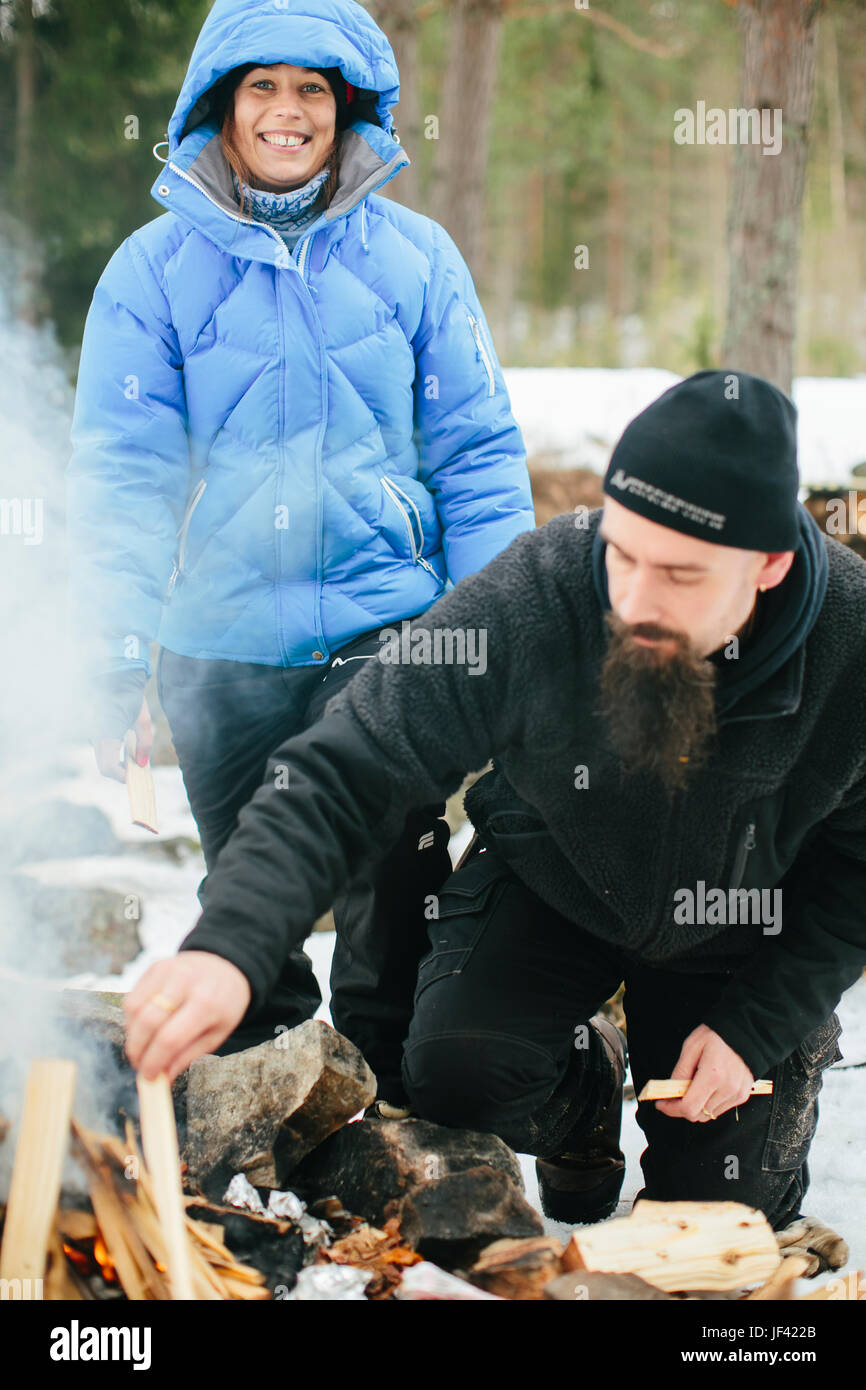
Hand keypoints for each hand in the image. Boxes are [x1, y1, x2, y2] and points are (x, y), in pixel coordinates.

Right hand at [94, 697, 152, 781]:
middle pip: (103, 765)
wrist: (116, 676)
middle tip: (135, 766)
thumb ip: (144, 743)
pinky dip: (110, 752)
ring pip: (100, 757)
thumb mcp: (143, 720)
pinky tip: (123, 743)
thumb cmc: (130, 696)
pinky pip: (99, 748)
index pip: (108, 767)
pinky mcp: (92, 729)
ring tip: (131, 754)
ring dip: (114, 761)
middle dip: (119, 770)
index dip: (122, 776)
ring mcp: (91, 733)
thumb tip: (143, 764)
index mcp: (106, 735)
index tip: (134, 774)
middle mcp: (94, 736)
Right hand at [125, 951, 251, 1081]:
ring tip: (142, 1047)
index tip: (148, 1077)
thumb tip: (163, 1077)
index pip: (170, 1038)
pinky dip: (131, 1019)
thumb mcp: (218, 1033)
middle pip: (147, 1022)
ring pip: (134, 1009)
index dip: (154, 1062)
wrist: (226, 966)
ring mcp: (168, 970)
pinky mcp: (155, 967)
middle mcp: (185, 982)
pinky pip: (132, 997)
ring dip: (132, 1035)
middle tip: (139, 1065)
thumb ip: (189, 1055)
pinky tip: (142, 1028)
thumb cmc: (223, 1003)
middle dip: (138, 1050)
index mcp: (207, 1003)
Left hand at [654, 1024, 753, 1122]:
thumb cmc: (717, 1035)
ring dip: (696, 1107)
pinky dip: (708, 1104)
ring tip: (692, 1088)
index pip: (689, 1108)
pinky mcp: (742, 1096)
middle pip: (698, 1115)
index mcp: (713, 1075)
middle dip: (681, 1109)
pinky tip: (706, 1088)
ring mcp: (737, 1094)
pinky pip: (719, 1109)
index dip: (671, 1109)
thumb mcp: (692, 1046)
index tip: (662, 1103)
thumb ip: (681, 1071)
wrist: (745, 1033)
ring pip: (708, 1115)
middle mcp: (728, 1089)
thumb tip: (671, 1092)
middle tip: (673, 1096)